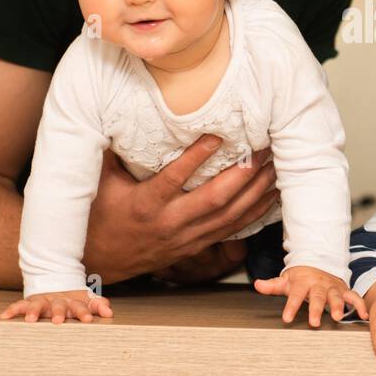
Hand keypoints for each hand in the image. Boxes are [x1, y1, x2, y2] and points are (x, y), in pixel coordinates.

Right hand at [0, 288, 112, 323]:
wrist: (56, 283)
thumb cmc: (74, 300)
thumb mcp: (87, 301)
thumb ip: (98, 305)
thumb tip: (109, 311)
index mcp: (73, 302)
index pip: (80, 307)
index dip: (84, 312)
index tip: (88, 319)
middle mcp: (57, 301)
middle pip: (58, 306)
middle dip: (58, 312)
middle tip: (58, 321)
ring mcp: (43, 301)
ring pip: (37, 305)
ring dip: (34, 312)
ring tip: (31, 320)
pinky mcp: (30, 302)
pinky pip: (19, 305)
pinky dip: (12, 310)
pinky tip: (4, 316)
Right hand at [83, 137, 278, 284]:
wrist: (101, 260)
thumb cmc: (101, 216)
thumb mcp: (100, 182)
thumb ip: (114, 151)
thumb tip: (115, 115)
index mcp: (145, 204)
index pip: (174, 178)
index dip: (197, 157)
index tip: (217, 136)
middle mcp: (170, 223)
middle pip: (213, 200)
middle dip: (242, 175)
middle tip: (261, 149)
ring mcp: (186, 237)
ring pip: (229, 216)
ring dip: (255, 192)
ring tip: (274, 167)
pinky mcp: (197, 246)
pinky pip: (232, 230)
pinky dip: (255, 212)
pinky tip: (271, 196)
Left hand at [253, 265, 368, 326]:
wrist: (319, 264)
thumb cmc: (301, 278)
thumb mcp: (286, 280)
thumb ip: (272, 285)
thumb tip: (257, 284)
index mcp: (303, 283)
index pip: (295, 295)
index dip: (291, 306)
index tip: (286, 318)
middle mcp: (319, 285)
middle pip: (317, 297)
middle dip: (316, 309)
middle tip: (314, 323)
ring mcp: (332, 287)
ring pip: (336, 296)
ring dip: (338, 306)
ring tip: (337, 318)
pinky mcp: (344, 290)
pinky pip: (354, 297)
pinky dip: (359, 305)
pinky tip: (363, 315)